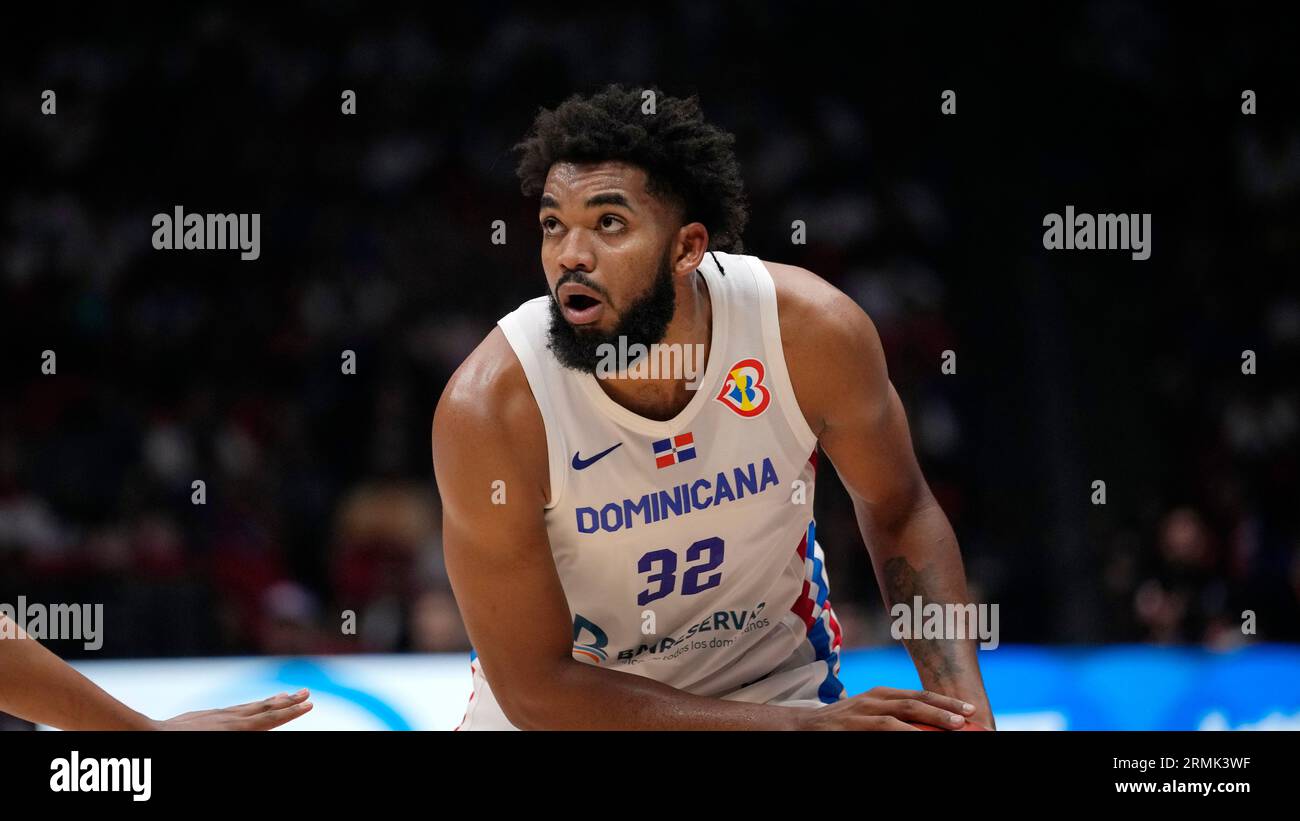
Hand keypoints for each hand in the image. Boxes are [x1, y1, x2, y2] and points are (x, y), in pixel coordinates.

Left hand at [153, 689, 312, 729]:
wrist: (148, 735)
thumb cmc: (179, 747)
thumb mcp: (217, 743)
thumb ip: (239, 732)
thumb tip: (260, 730)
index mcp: (237, 729)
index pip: (271, 719)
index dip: (292, 712)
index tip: (309, 703)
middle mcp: (230, 719)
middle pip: (265, 708)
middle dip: (288, 702)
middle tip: (306, 693)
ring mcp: (216, 716)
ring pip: (249, 707)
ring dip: (270, 701)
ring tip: (285, 695)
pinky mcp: (203, 717)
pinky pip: (233, 710)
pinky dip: (248, 707)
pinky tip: (248, 707)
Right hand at [793, 686, 976, 730]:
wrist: (803, 727)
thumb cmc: (841, 726)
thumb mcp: (868, 716)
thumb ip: (893, 717)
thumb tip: (927, 728)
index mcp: (881, 694)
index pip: (918, 695)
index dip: (945, 701)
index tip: (969, 710)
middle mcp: (874, 699)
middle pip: (915, 701)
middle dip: (944, 709)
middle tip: (968, 719)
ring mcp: (862, 713)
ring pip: (901, 715)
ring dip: (930, 720)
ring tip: (953, 728)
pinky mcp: (853, 726)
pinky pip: (884, 729)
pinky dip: (904, 734)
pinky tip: (918, 738)